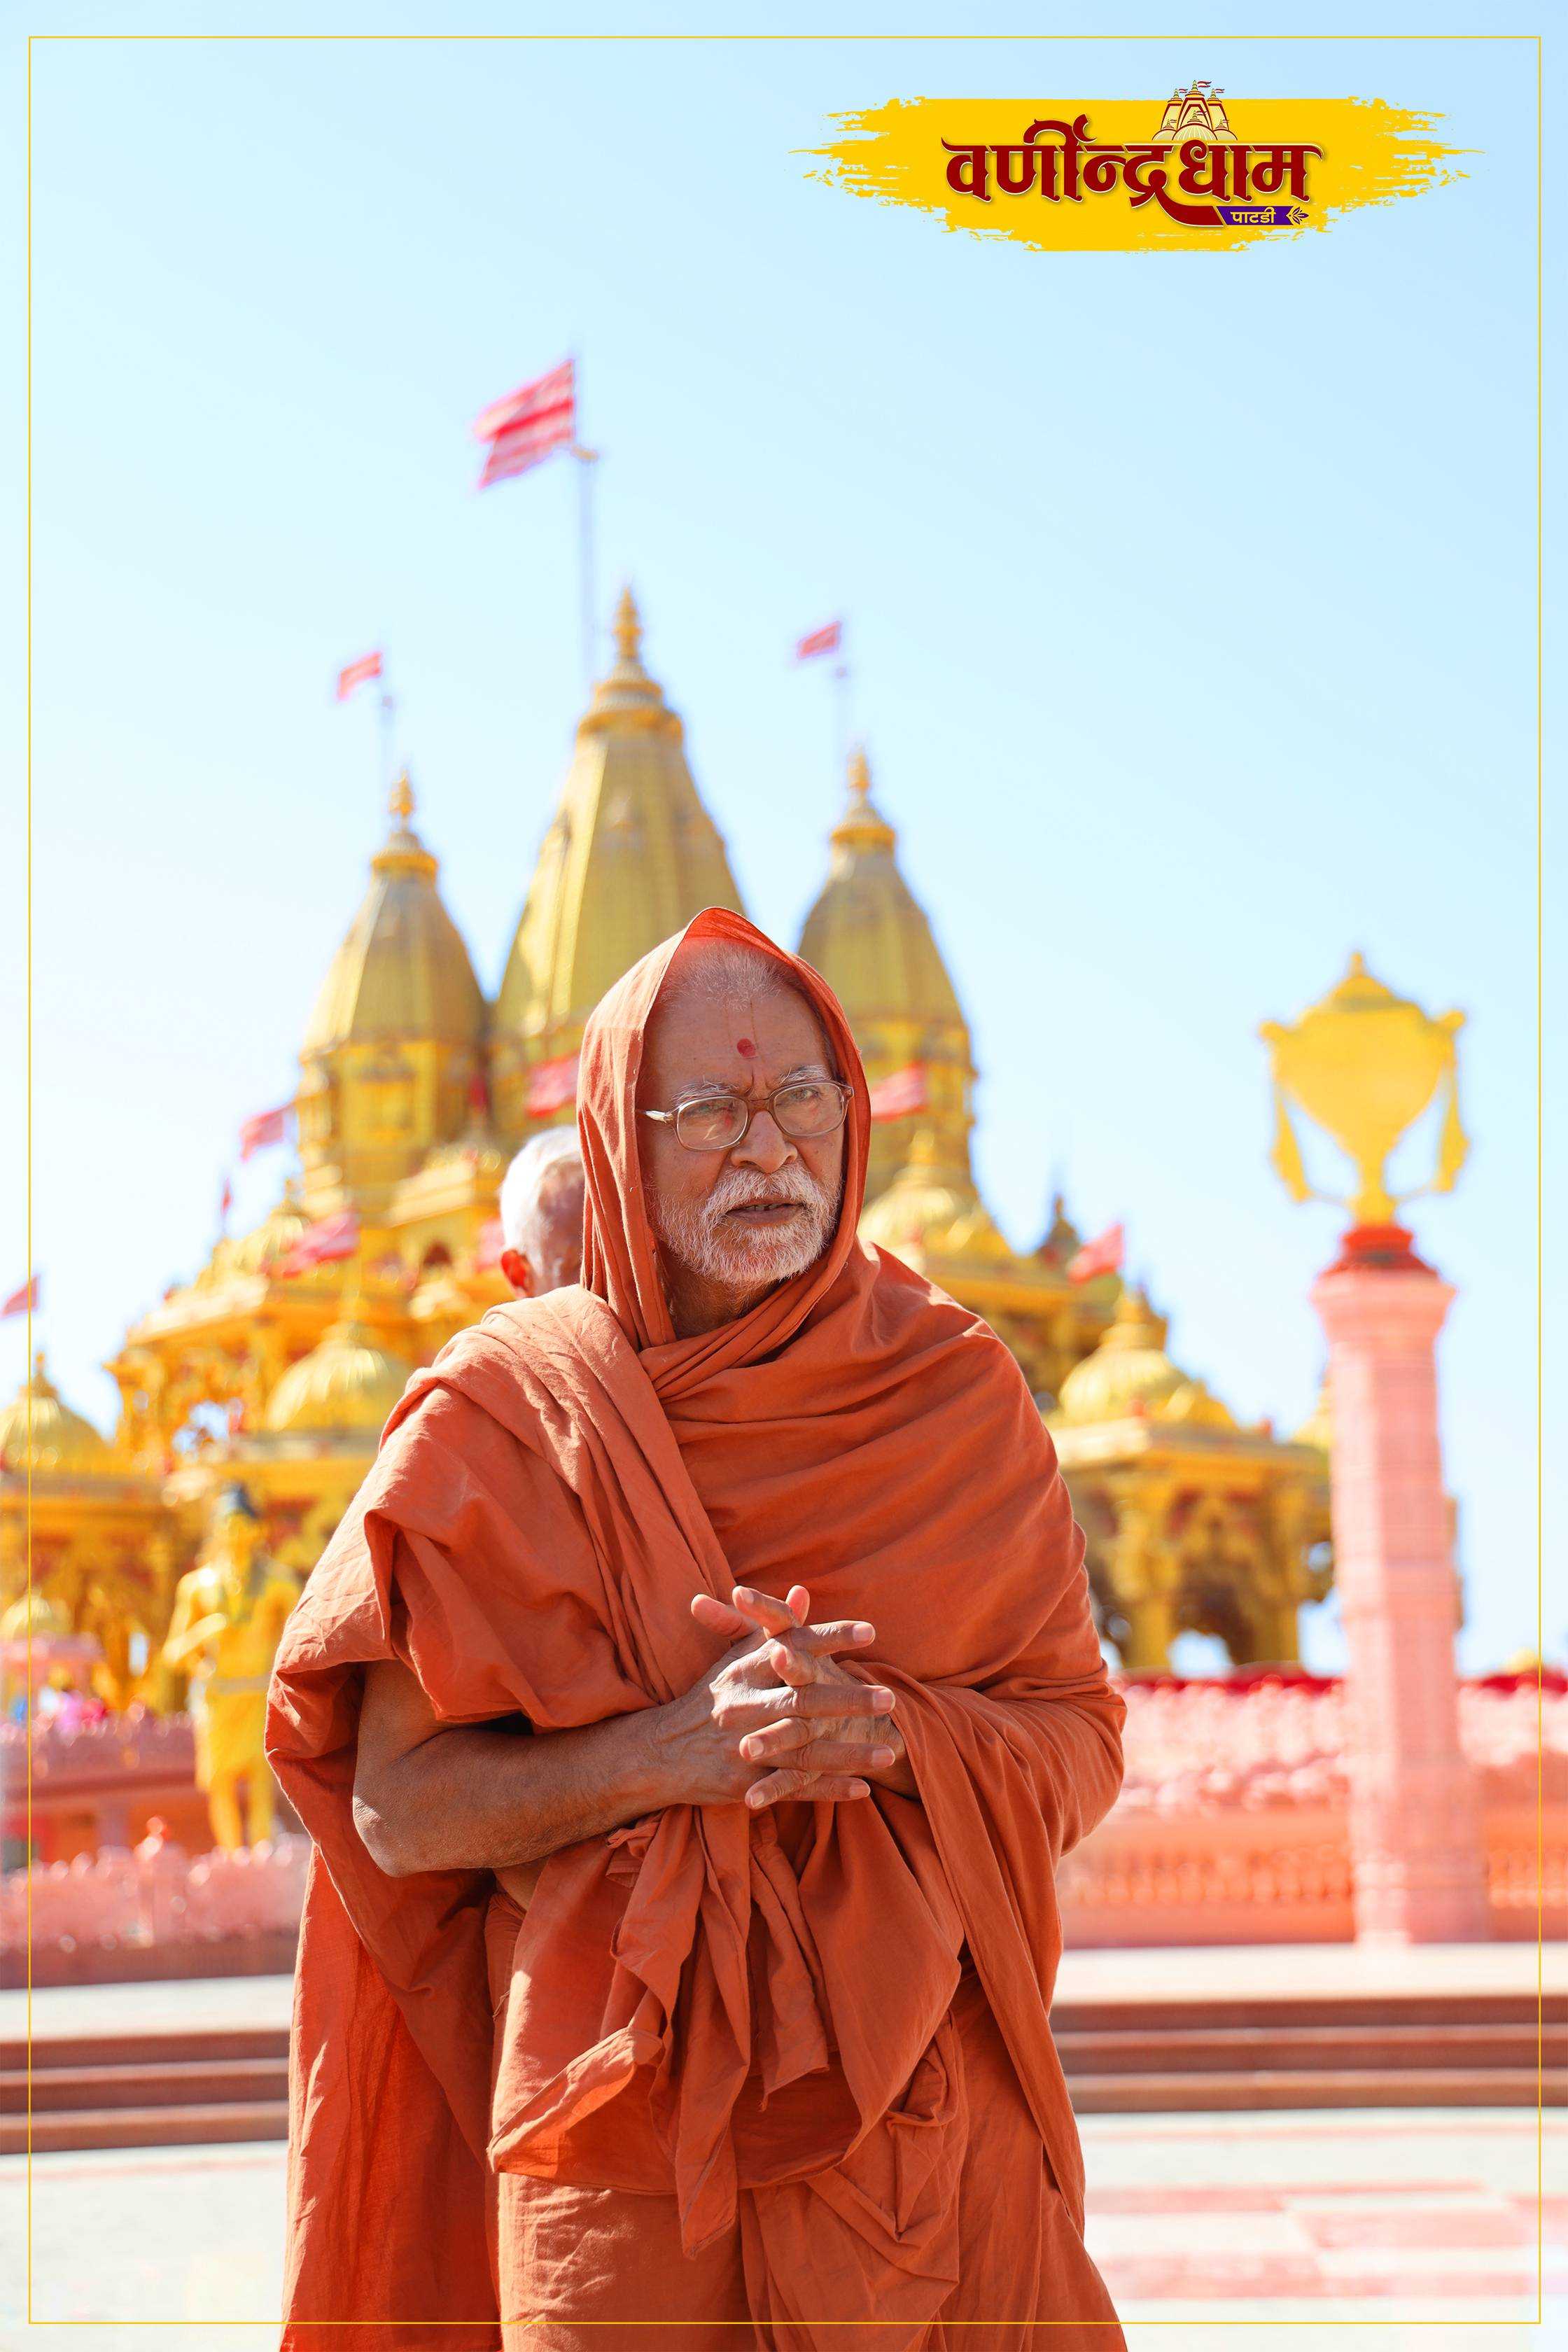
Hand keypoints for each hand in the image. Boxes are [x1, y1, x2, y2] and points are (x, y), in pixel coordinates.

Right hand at [650, 1590, 897, 1811]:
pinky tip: (863, 1789)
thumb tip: (804, 1592)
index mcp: (746, 1670)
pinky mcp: (745, 1782)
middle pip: (802, 1702)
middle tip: (888, 1698)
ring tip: (889, 1754)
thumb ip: (771, 1626)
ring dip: (848, 1754)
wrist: (657, 1753)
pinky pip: (794, 1788)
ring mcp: (745, 1746)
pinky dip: (828, 1789)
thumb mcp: (734, 1657)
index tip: (870, 1632)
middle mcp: (746, 1706)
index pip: (793, 1649)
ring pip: (804, 1751)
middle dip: (847, 1701)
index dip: (830, 1640)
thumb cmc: (706, 1699)